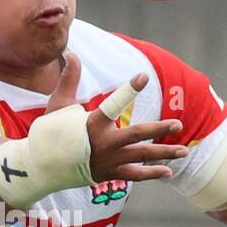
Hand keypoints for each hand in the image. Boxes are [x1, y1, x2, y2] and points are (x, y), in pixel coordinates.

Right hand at [43, 51, 187, 184]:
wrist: (41, 166)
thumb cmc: (50, 132)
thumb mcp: (59, 104)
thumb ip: (70, 79)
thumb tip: (71, 52)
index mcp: (93, 124)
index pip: (114, 103)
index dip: (129, 90)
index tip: (143, 76)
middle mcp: (104, 143)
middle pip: (137, 135)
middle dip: (159, 130)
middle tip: (177, 124)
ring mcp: (109, 161)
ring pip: (141, 156)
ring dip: (164, 154)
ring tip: (184, 151)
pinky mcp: (110, 174)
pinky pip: (135, 174)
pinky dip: (151, 173)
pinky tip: (168, 171)